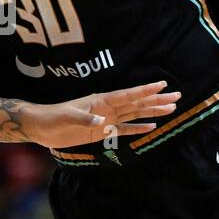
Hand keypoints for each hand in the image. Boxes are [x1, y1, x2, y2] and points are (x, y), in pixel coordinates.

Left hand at [28, 81, 181, 148]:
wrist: (41, 127)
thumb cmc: (52, 118)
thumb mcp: (66, 117)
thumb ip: (84, 119)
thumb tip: (102, 123)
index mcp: (101, 100)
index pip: (128, 95)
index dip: (145, 90)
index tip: (162, 85)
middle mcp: (107, 108)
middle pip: (137, 103)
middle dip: (157, 100)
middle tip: (177, 96)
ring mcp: (106, 119)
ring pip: (135, 115)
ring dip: (153, 112)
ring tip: (171, 108)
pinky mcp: (102, 132)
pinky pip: (124, 130)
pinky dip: (138, 129)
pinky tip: (151, 127)